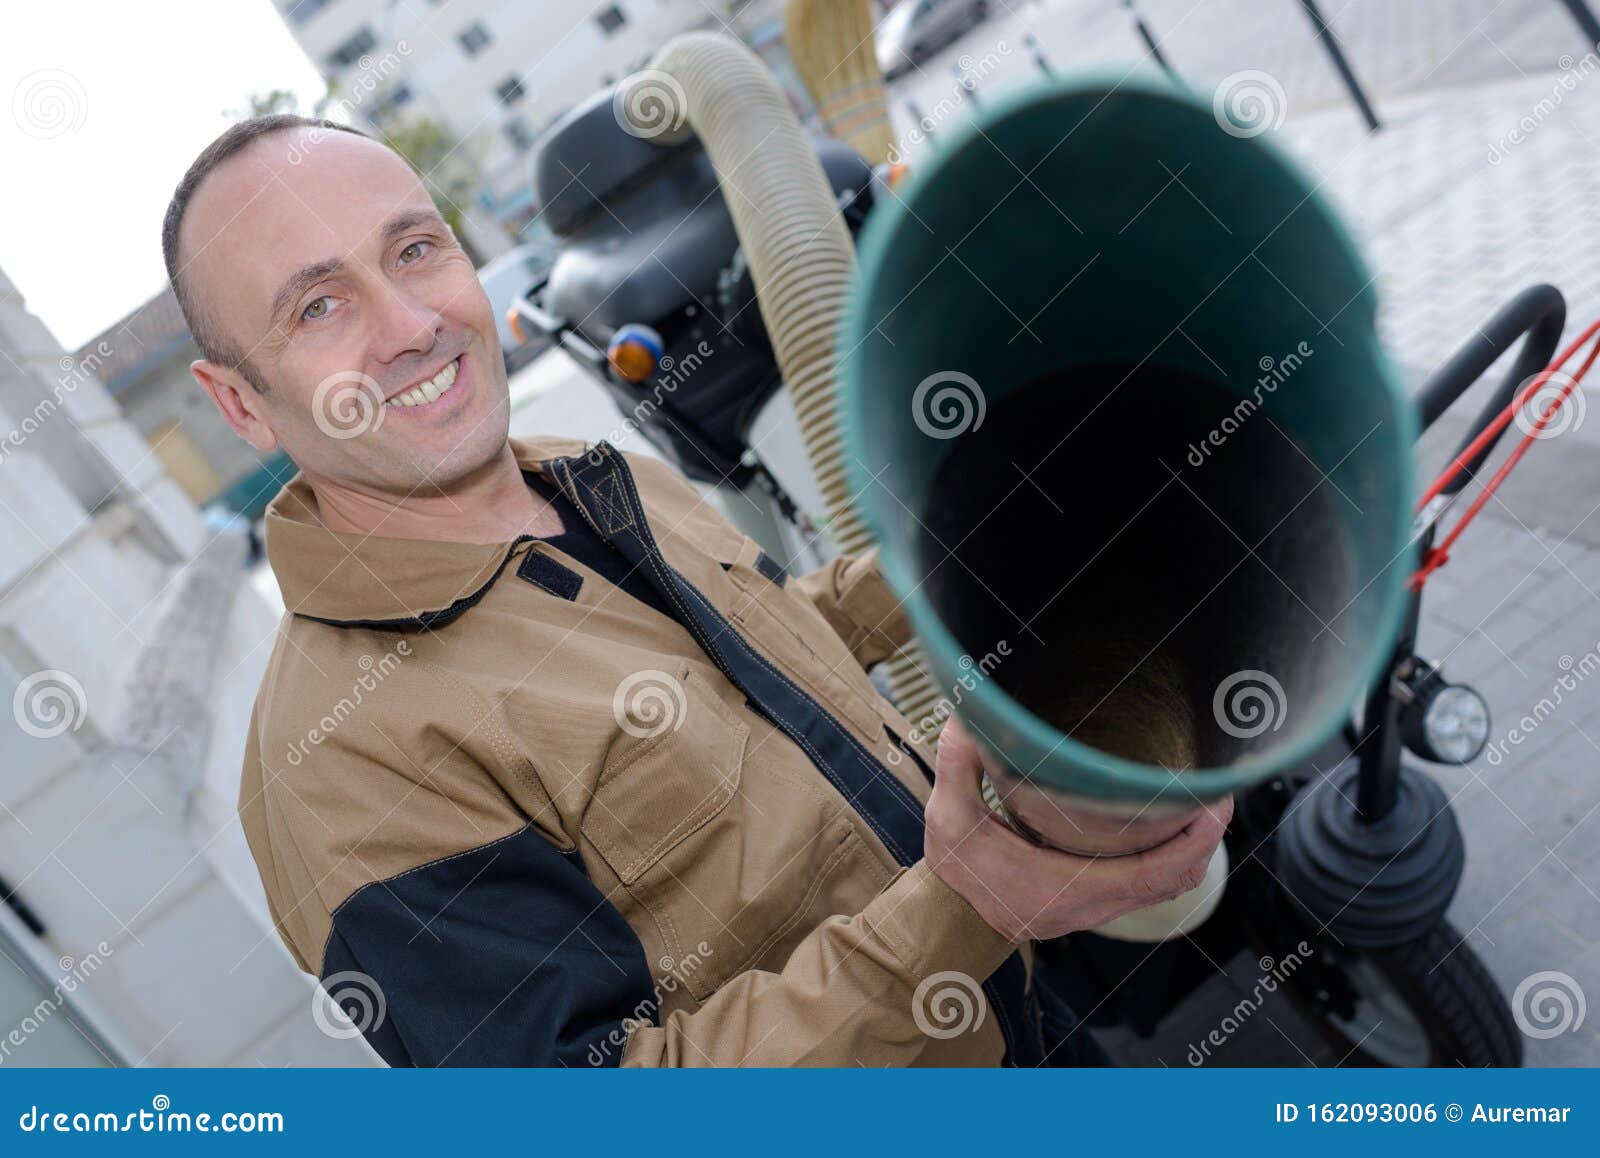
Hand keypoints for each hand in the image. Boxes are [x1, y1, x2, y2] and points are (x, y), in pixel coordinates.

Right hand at [925, 715, 1232, 943]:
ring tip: (1202, 797)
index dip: (1196, 840)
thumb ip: (959, 767)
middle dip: (1207, 835)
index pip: (1157, 874)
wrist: (952, 919)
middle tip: (1219, 786)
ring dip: (1193, 846)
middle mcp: (1094, 904)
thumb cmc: (957, 874)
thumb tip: (967, 716)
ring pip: (1170, 884)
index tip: (1216, 800)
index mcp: (1071, 888)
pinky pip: (1152, 883)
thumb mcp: (950, 818)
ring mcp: (1098, 906)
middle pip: (1178, 879)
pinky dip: (1172, 855)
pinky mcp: (1094, 900)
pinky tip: (1168, 820)